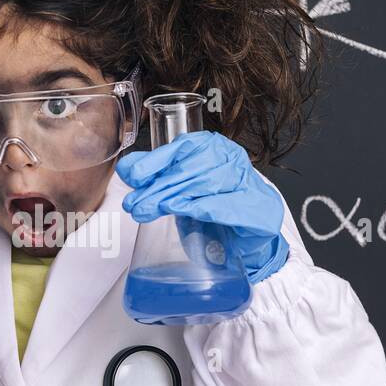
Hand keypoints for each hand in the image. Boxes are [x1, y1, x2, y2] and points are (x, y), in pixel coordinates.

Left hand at [116, 131, 288, 283]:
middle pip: (191, 167)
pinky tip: (179, 211)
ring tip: (150, 209)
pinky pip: (225, 205)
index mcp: (215, 148)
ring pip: (206, 183)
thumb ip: (157, 176)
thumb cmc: (213, 209)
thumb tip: (128, 168)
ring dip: (173, 197)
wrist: (246, 238)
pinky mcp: (257, 208)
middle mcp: (233, 158)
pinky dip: (200, 207)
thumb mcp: (181, 189)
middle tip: (135, 204)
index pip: (183, 147)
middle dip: (158, 186)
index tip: (133, 176)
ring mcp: (249, 181)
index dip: (155, 160)